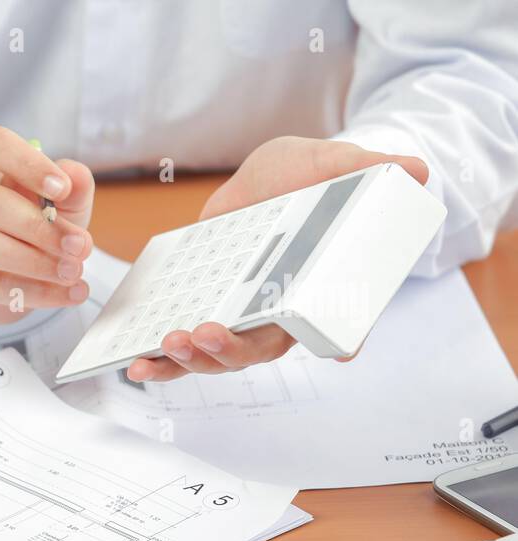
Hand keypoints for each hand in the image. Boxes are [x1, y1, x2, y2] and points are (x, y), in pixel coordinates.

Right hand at [0, 125, 95, 324]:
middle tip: (79, 246)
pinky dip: (27, 291)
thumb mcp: (58, 197)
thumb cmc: (25, 216)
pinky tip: (60, 294)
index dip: (28, 166)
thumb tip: (74, 176)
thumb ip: (72, 185)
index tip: (62, 190)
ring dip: (32, 262)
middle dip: (39, 227)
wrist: (3, 265)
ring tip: (71, 272)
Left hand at [127, 135, 429, 383]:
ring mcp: (240, 318)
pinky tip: (136, 364)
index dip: (339, 342)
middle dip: (229, 350)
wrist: (272, 178)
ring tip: (166, 345)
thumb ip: (365, 167)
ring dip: (190, 360)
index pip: (338, 328)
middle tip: (204, 334)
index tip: (337, 352)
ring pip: (217, 356)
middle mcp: (280, 316)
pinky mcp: (205, 311)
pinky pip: (184, 346)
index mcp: (318, 291)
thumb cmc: (311, 177)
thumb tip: (418, 169)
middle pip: (259, 350)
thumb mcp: (333, 163)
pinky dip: (161, 361)